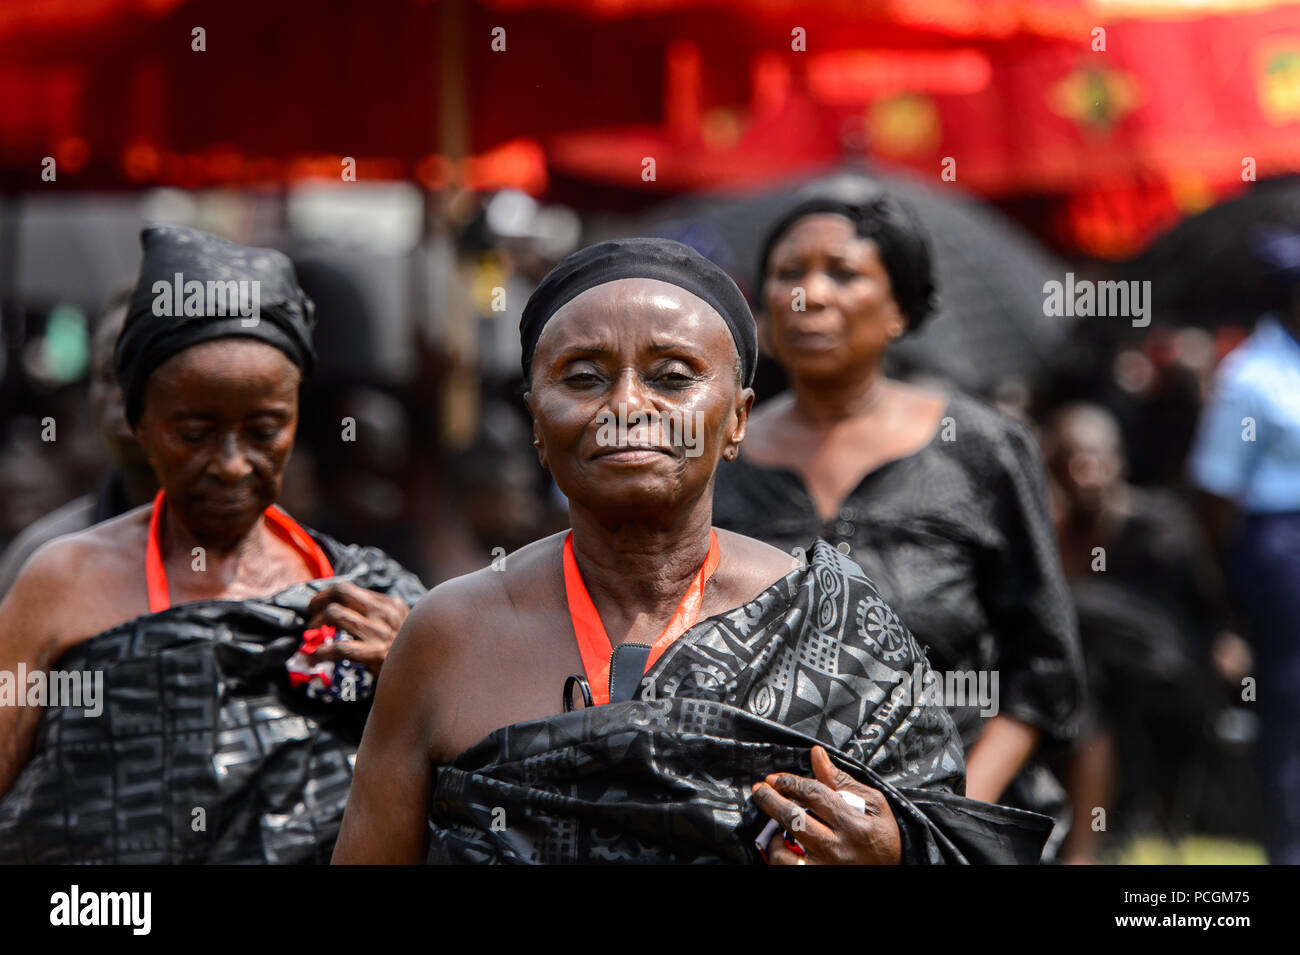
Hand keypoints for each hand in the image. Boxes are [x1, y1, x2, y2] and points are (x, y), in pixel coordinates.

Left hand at [304, 582, 409, 674]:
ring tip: (313, 638)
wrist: (425, 673)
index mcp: (390, 604)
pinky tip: (315, 657)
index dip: (326, 594)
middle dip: (318, 602)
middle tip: (311, 616)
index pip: (349, 589)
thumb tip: (340, 616)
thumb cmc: (406, 652)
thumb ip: (377, 617)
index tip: (318, 604)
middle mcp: (385, 613)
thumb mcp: (399, 625)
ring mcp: (380, 632)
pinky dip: (321, 651)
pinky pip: (339, 647)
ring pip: (335, 614)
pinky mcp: (375, 653)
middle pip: (341, 593)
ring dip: (316, 625)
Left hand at [751, 745, 900, 864]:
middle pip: (793, 818)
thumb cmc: (882, 838)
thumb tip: (817, 755)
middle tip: (760, 789)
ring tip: (774, 825)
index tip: (776, 777)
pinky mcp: (817, 876)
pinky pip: (787, 867)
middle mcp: (836, 847)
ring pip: (784, 850)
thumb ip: (842, 781)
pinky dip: (779, 855)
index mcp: (853, 823)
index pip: (814, 795)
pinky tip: (783, 845)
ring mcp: (824, 866)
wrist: (895, 869)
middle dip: (770, 799)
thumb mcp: (873, 804)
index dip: (791, 782)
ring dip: (773, 833)